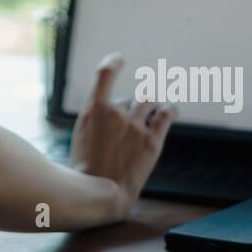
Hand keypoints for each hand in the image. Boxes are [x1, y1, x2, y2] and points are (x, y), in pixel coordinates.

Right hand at [68, 53, 174, 222]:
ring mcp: (135, 126)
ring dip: (149, 107)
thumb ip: (96, 121)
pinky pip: (165, 114)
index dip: (113, 63)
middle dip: (129, 111)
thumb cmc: (86, 171)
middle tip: (127, 128)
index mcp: (93, 111)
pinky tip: (171, 109)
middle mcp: (115, 113)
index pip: (105, 74)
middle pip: (128, 100)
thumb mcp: (81, 138)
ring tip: (154, 110)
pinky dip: (169, 109)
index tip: (118, 59)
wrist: (100, 192)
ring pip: (147, 102)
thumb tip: (111, 113)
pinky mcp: (151, 140)